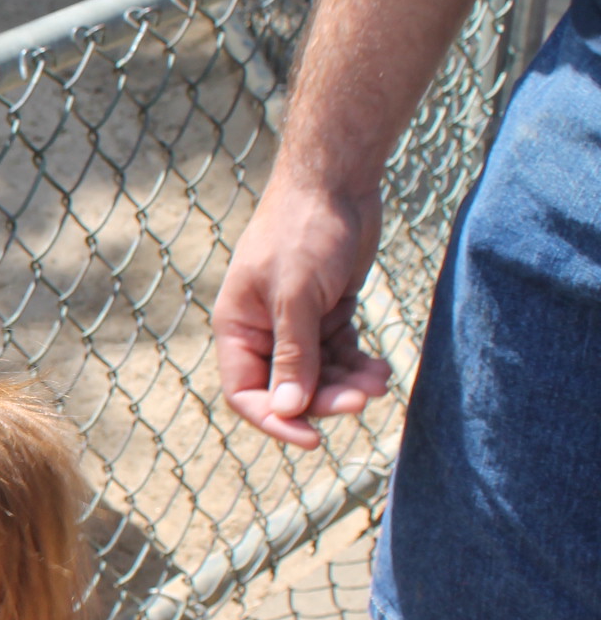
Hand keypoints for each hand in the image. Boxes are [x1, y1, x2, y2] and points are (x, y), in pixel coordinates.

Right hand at [213, 172, 392, 448]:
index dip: (275, 419)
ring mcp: (296, 322)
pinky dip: (359, 365)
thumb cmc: (303, 230)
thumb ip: (293, 353)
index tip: (313, 438)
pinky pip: (340, 354)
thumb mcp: (296, 295)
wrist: (335, 182)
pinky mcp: (327, 312)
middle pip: (288, 388)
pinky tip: (382, 368)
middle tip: (362, 399)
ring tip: (380, 381)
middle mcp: (262, 330)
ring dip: (348, 384)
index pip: (246, 392)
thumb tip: (289, 410)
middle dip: (324, 398)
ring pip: (319, 374)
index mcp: (237, 326)